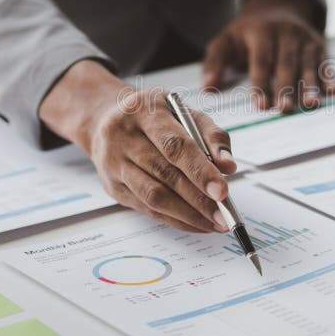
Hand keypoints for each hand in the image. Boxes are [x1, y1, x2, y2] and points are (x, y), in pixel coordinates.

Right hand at [39, 60, 237, 232]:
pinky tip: (196, 223)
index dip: (200, 170)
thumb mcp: (185, 112)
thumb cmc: (155, 116)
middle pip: (165, 174)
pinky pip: (147, 209)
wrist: (106, 120)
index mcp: (144, 111)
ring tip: (214, 224)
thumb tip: (228, 167)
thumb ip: (212, 136)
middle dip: (199, 200)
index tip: (222, 192)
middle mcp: (123, 136)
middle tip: (224, 216)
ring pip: (153, 197)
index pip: (174, 145)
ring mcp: (113, 164)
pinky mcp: (113, 187)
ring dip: (188, 215)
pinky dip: (175, 220)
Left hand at [202, 0, 334, 111]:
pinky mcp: (318, 44)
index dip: (261, 83)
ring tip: (310, 105)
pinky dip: (329, 77)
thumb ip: (215, 62)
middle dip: (285, 87)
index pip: (261, 60)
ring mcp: (304, 37)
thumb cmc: (247, 33)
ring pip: (307, 64)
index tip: (261, 106)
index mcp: (261, 31)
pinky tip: (332, 92)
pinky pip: (324, 62)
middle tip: (284, 109)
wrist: (277, 6)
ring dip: (309, 85)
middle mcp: (285, 31)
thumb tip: (207, 87)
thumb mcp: (226, 40)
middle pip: (286, 63)